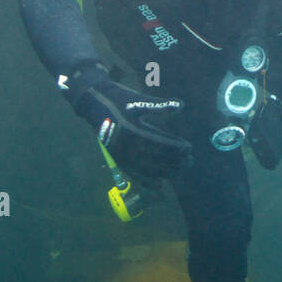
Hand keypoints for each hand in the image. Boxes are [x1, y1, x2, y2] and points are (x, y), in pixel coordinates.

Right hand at [65, 64, 192, 180]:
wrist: (93, 102)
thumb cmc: (118, 98)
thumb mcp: (138, 99)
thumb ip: (160, 105)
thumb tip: (181, 105)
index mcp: (132, 129)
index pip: (159, 143)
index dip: (176, 147)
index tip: (189, 147)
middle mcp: (125, 144)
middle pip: (154, 158)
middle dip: (174, 161)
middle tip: (189, 160)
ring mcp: (119, 153)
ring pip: (145, 168)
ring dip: (164, 171)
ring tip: (179, 170)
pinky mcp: (116, 158)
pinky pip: (132, 173)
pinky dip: (146, 180)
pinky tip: (159, 183)